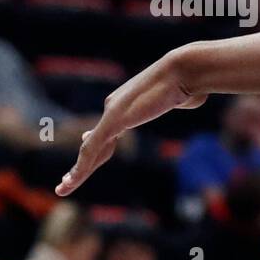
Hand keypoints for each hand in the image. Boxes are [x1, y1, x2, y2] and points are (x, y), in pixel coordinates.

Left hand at [55, 50, 205, 195]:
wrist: (184, 71)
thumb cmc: (191, 80)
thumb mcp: (185, 94)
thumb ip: (182, 99)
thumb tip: (194, 98)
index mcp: (129, 102)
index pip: (109, 128)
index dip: (99, 142)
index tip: (87, 143)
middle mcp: (116, 106)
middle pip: (96, 142)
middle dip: (83, 163)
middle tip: (68, 179)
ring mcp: (113, 114)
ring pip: (90, 150)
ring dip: (77, 172)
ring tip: (65, 187)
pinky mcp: (114, 121)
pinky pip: (93, 149)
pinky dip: (82, 166)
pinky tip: (73, 179)